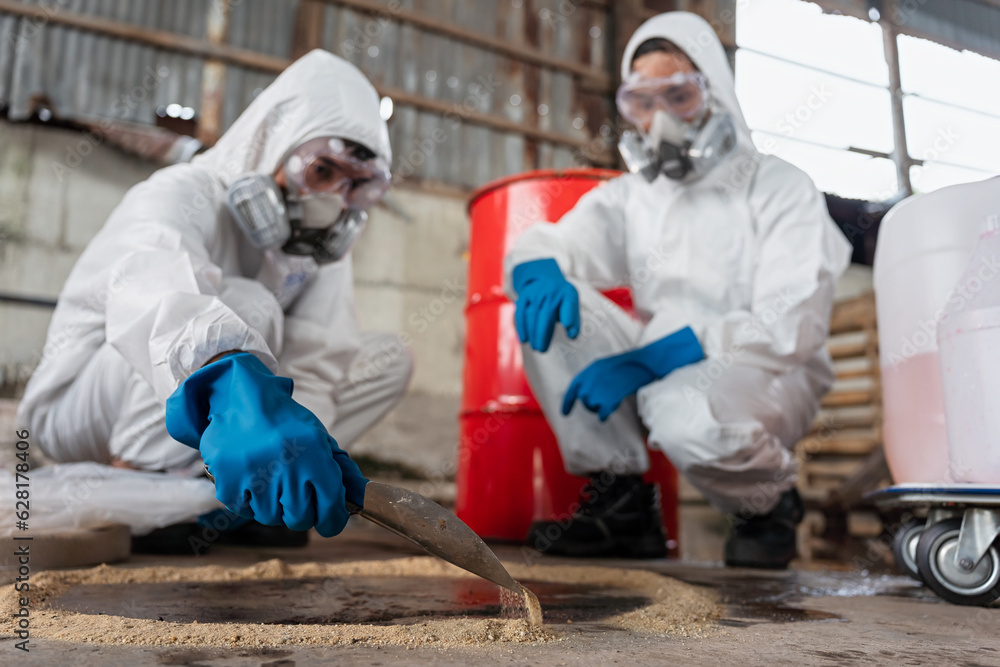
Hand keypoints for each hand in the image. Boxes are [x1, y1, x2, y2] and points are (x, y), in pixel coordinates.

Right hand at [166, 352, 367, 536]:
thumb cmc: (285, 423)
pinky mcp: (228, 479)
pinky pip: (244, 510)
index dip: (333, 521)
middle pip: (299, 519)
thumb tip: (359, 497)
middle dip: (303, 514)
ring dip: (275, 507)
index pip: (330, 507)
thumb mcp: (319, 437)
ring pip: (271, 517)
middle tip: (298, 500)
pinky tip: (253, 480)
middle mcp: (287, 465)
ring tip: (272, 483)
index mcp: (314, 454)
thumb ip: (340, 467)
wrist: (241, 398)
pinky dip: (250, 502)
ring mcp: (255, 474)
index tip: (330, 522)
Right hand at [511, 258, 580, 352]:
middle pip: (546, 315)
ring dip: (532, 333)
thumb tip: (572, 336)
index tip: (568, 327)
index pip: (569, 305)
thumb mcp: (571, 304)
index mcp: (567, 294)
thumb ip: (574, 320)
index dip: (569, 316)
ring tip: (535, 347)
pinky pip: (521, 313)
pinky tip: (524, 340)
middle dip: (543, 334)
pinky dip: (522, 328)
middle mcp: (551, 291)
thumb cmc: (561, 299)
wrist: (543, 278)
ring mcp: (536, 293)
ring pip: (532, 315)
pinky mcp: (524, 296)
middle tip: (542, 350)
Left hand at [561, 326, 703, 420]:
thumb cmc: (629, 364)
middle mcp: (591, 380)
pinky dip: (605, 414)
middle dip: (590, 405)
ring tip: (612, 401)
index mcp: (589, 370)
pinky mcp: (610, 399)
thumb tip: (586, 394)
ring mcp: (599, 389)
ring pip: (592, 407)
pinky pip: (602, 413)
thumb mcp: (605, 366)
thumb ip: (593, 378)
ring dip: (600, 408)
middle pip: (584, 400)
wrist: (645, 363)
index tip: (565, 414)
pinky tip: (611, 411)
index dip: (567, 403)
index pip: (573, 389)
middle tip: (604, 403)